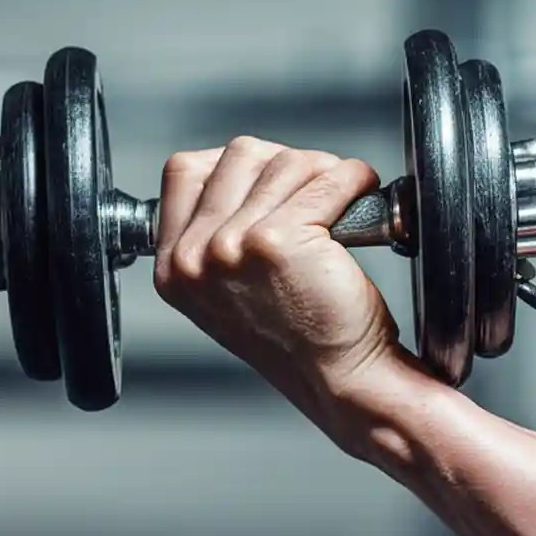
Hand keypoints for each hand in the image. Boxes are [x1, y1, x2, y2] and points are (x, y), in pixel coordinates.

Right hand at [153, 137, 404, 421]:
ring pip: (285, 162)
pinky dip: (353, 179)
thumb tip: (243, 168)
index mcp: (174, 267)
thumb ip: (216, 232)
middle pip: (240, 155)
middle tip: (317, 193)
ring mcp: (231, 247)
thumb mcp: (229, 288)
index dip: (239, 166)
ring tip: (340, 205)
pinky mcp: (278, 242)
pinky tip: (360, 195)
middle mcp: (194, 257)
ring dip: (324, 173)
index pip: (185, 170)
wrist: (341, 379)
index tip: (274, 183)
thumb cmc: (302, 337)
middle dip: (288, 165)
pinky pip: (325, 179)